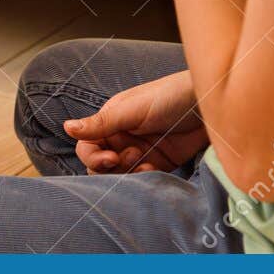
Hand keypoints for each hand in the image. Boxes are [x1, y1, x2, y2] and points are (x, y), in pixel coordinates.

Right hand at [64, 70, 208, 173]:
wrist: (207, 104)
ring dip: (127, 172)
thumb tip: (66, 128)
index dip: (93, 156)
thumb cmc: (169, 96)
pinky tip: (153, 168)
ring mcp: (141, 151)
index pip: (88, 145)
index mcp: (111, 121)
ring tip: (144, 161)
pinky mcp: (160, 162)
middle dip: (109, 167)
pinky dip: (144, 177)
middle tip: (128, 159)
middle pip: (100, 164)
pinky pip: (143, 178)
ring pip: (121, 173)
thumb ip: (101, 123)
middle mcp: (122, 137)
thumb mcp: (132, 109)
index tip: (109, 158)